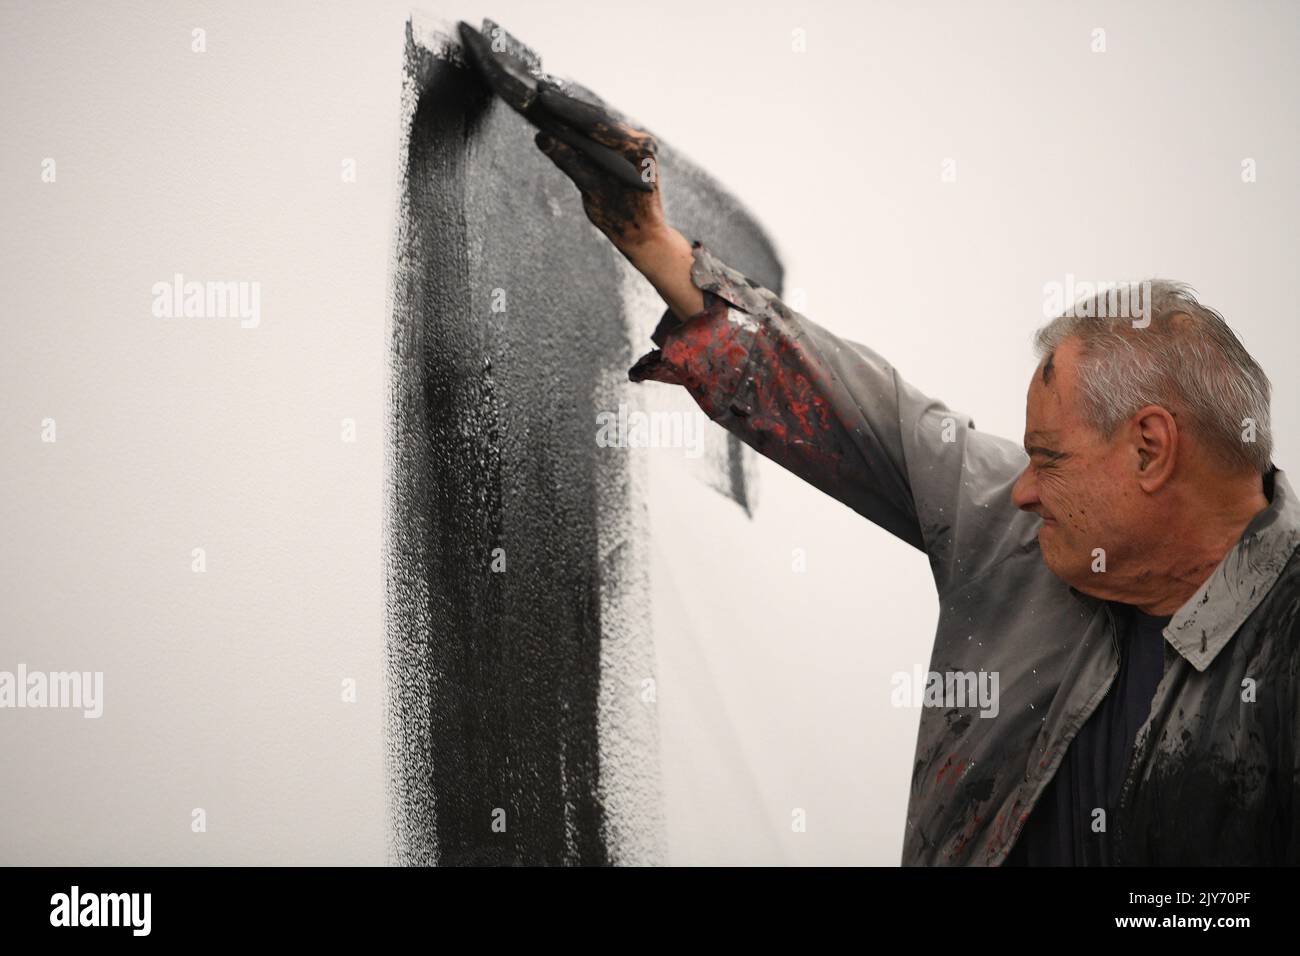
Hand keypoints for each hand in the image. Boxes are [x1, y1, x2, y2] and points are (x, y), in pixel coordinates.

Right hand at [533, 87, 666, 253]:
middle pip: (598, 118)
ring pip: (601, 122)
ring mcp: (638, 142)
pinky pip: (605, 132)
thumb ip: (569, 161)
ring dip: (576, 114)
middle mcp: (640, 141)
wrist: (645, 232)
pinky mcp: (632, 147)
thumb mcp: (591, 191)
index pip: (595, 123)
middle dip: (568, 107)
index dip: (567, 110)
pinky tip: (568, 119)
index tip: (544, 98)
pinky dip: (585, 126)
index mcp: (635, 150)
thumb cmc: (621, 219)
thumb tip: (544, 138)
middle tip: (541, 94)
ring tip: (549, 102)